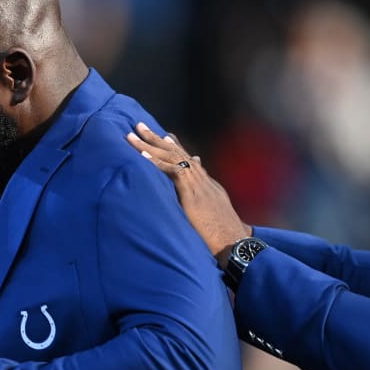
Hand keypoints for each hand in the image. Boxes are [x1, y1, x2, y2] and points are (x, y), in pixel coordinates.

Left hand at [125, 122, 251, 255]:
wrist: (236, 244)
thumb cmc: (225, 237)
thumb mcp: (215, 216)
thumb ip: (205, 203)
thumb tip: (198, 200)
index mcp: (208, 185)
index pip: (189, 161)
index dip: (175, 147)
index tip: (164, 136)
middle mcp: (203, 181)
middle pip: (177, 153)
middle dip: (157, 139)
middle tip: (140, 125)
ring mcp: (198, 186)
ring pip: (171, 157)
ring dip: (149, 145)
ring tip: (133, 133)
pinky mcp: (193, 195)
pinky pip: (172, 172)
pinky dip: (156, 163)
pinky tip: (142, 156)